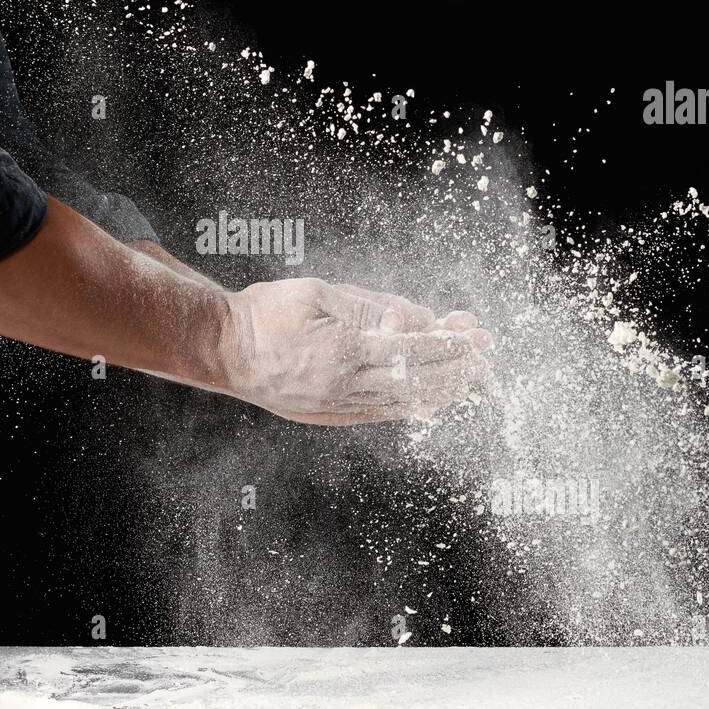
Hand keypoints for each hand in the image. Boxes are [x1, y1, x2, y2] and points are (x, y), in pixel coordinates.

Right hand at [217, 278, 491, 424]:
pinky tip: (431, 400)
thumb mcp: (320, 293)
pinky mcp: (328, 415)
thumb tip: (413, 319)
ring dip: (439, 391)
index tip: (473, 339)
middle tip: (485, 362)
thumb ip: (368, 306)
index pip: (410, 351)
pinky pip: (379, 413)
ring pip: (401, 402)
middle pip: (414, 382)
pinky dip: (410, 405)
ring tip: (469, 381)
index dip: (446, 346)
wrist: (223, 349)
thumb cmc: (266, 312)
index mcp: (342, 351)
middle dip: (454, 371)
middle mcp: (343, 386)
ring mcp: (335, 406)